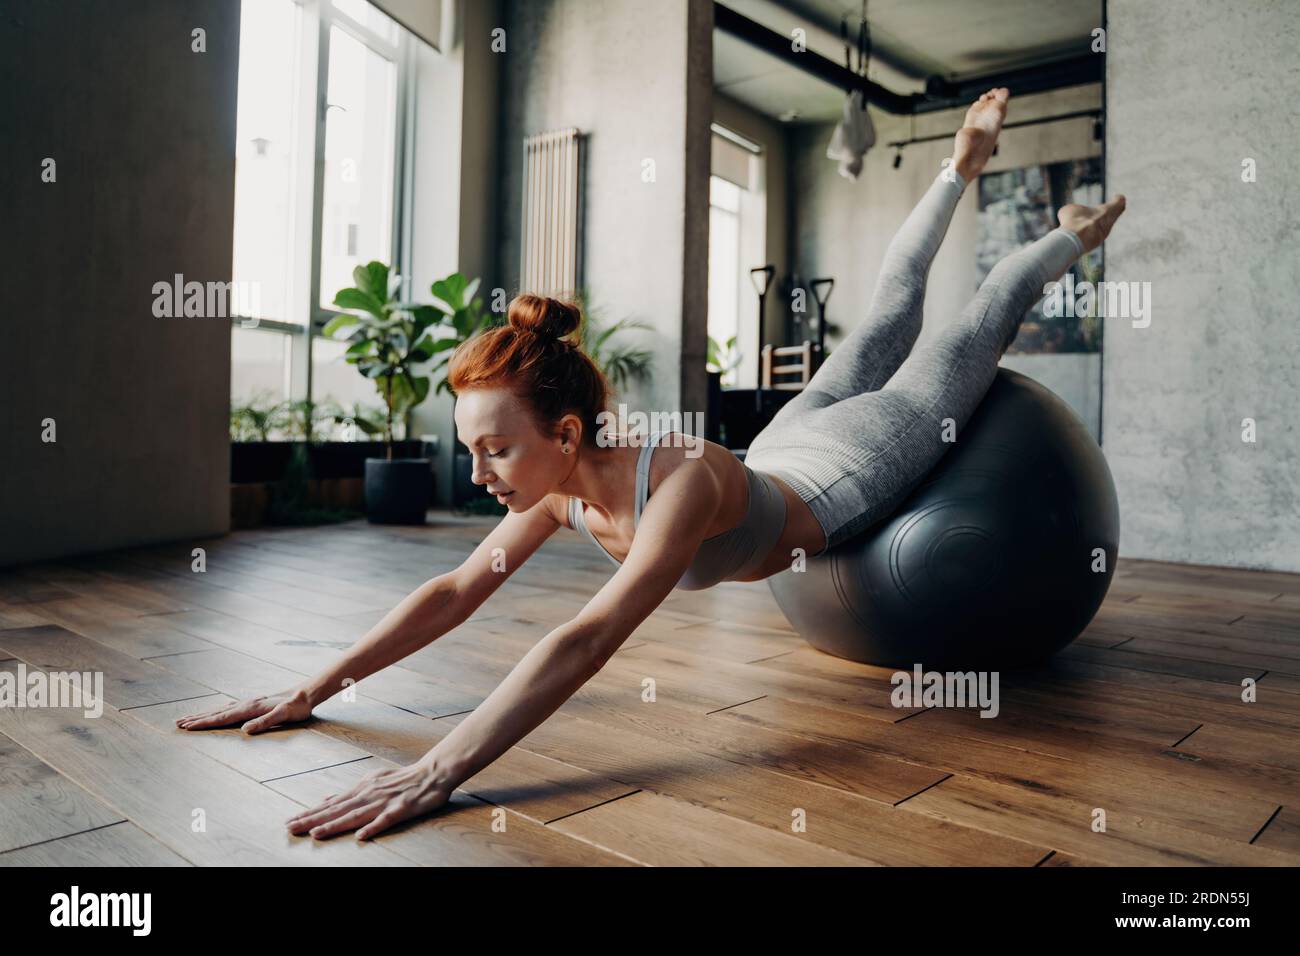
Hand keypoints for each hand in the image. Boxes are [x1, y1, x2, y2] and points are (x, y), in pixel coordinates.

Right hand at [174, 688, 313, 734]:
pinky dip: (217, 711)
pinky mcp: (253, 704)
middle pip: (216, 712)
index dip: (204, 723)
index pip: (222, 718)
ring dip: (204, 714)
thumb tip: (244, 731)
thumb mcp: (284, 715)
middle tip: (177, 723)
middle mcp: (246, 704)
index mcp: (249, 708)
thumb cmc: (296, 707)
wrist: (305, 694)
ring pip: (220, 709)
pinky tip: (216, 712)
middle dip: (197, 718)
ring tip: (189, 718)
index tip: (187, 726)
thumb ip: (265, 722)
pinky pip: (229, 708)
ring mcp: (248, 703)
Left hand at [285, 760, 454, 840]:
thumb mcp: (371, 781)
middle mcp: (368, 795)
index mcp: (361, 790)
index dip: (310, 813)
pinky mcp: (401, 809)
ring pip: (355, 816)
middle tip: (291, 828)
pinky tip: (361, 836)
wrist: (432, 773)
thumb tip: (326, 799)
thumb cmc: (402, 779)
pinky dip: (373, 827)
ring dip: (335, 825)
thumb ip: (349, 793)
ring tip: (315, 833)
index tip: (290, 821)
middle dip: (312, 820)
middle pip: (337, 811)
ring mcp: (384, 802)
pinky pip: (386, 820)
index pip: (331, 804)